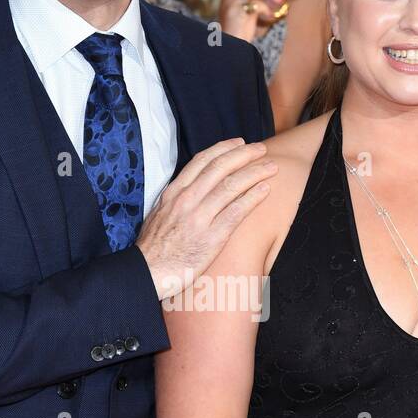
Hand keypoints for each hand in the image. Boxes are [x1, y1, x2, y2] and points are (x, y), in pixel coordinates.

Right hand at [136, 138, 277, 300]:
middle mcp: (186, 200)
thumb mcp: (158, 214)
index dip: (223, 148)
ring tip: (271, 168)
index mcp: (173, 192)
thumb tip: (191, 189)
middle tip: (262, 150)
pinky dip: (252, 198)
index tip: (239, 143)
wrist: (146, 273)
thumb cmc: (153, 248)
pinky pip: (236, 212)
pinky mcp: (211, 238)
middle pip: (220, 168)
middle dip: (244, 155)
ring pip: (231, 186)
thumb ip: (176, 199)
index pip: (202, 161)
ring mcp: (199, 218)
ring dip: (254, 173)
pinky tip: (265, 190)